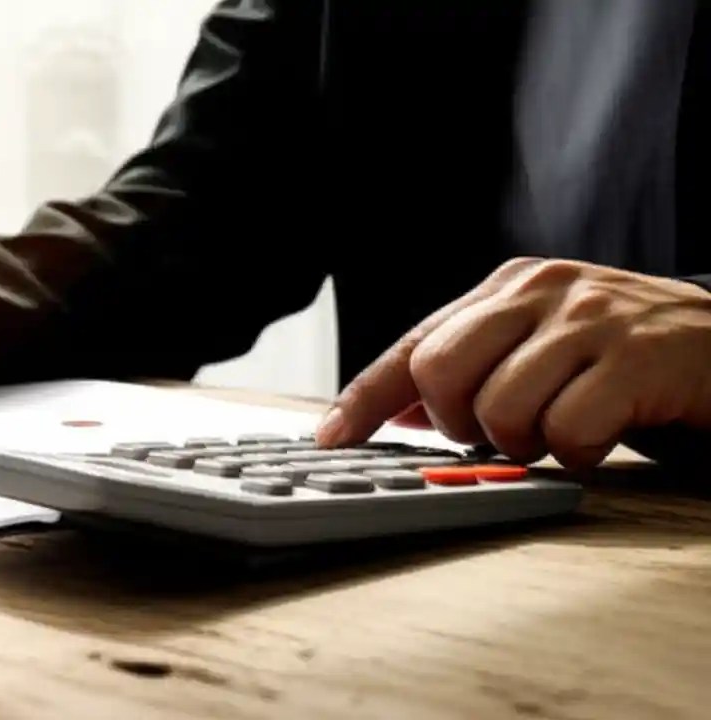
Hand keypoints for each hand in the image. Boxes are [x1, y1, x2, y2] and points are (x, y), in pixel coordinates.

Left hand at [315, 257, 710, 468]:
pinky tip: (605, 435)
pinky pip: (568, 429)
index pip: (413, 344)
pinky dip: (579, 453)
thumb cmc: (628, 361)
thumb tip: (389, 412)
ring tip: (567, 429)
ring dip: (527, 444)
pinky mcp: (642, 356)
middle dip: (459, 423)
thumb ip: (472, 371)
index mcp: (508, 286)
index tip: (331, 437)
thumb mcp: (543, 351)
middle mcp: (542, 288)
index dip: (364, 396)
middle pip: (439, 370)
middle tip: (503, 432)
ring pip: (500, 407)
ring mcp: (593, 317)